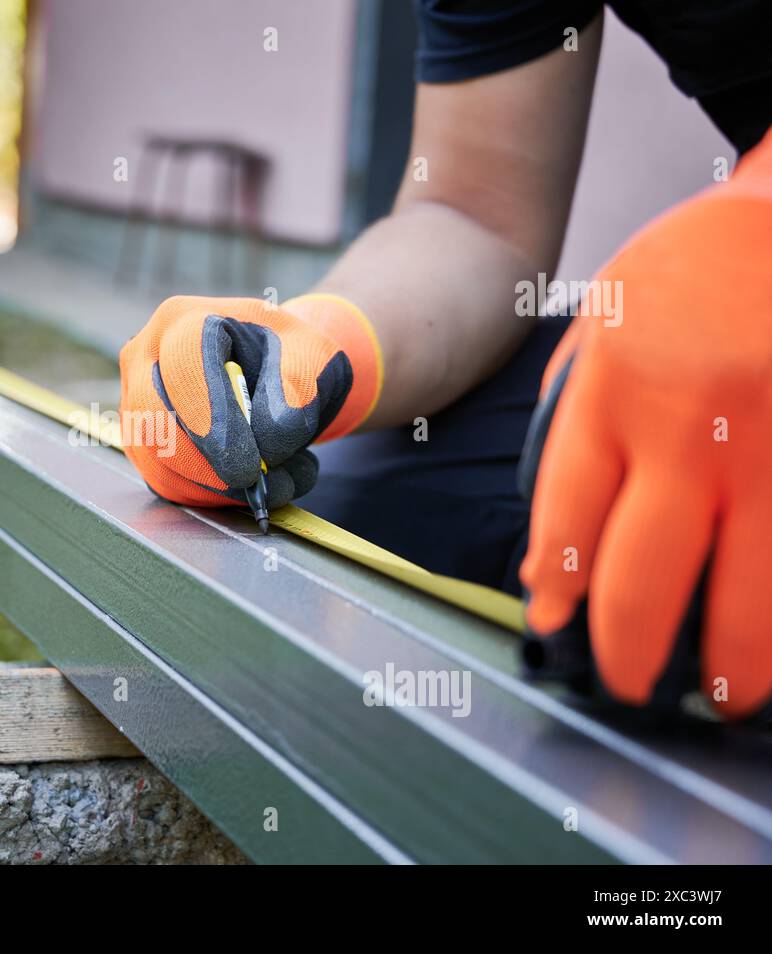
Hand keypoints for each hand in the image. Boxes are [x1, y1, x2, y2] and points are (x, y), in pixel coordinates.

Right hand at [118, 294, 381, 508]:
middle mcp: (144, 356)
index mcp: (184, 320)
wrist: (273, 369)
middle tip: (255, 486)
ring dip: (215, 489)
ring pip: (155, 460)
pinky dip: (209, 497)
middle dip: (206, 466)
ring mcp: (135, 400)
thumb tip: (268, 443)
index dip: (215, 422)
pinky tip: (251, 489)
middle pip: (153, 419)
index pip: (185, 368)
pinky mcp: (142, 441)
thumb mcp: (312, 357)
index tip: (251, 468)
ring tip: (278, 484)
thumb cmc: (289, 356)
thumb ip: (299, 390)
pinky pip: (162, 481)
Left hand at [520, 137, 771, 718]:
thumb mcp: (597, 329)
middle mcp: (690, 429)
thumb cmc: (690, 272)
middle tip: (631, 684)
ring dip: (736, 661)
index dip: (557, 591)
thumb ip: (569, 430)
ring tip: (725, 694)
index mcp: (613, 393)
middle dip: (631, 651)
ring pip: (750, 589)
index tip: (556, 627)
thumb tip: (550, 547)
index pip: (566, 524)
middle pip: (644, 576)